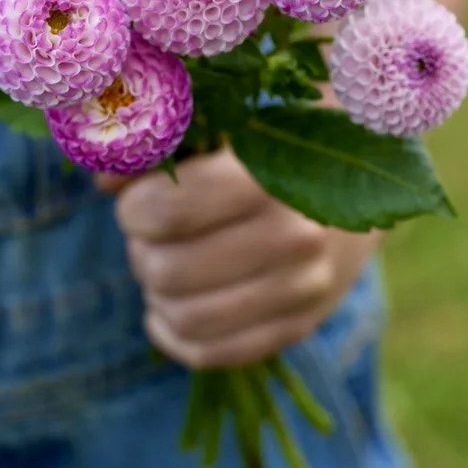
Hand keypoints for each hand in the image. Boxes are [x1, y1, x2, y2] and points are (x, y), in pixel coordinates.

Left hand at [101, 149, 381, 369]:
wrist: (362, 169)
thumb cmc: (274, 129)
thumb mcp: (221, 113)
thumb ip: (160, 137)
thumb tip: (105, 178)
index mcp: (273, 171)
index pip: (170, 210)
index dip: (135, 206)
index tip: (140, 195)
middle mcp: (297, 236)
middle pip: (169, 271)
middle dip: (142, 248)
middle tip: (150, 228)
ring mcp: (305, 288)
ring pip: (185, 319)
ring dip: (156, 291)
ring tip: (163, 258)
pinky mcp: (300, 325)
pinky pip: (212, 353)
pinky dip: (173, 332)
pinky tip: (168, 304)